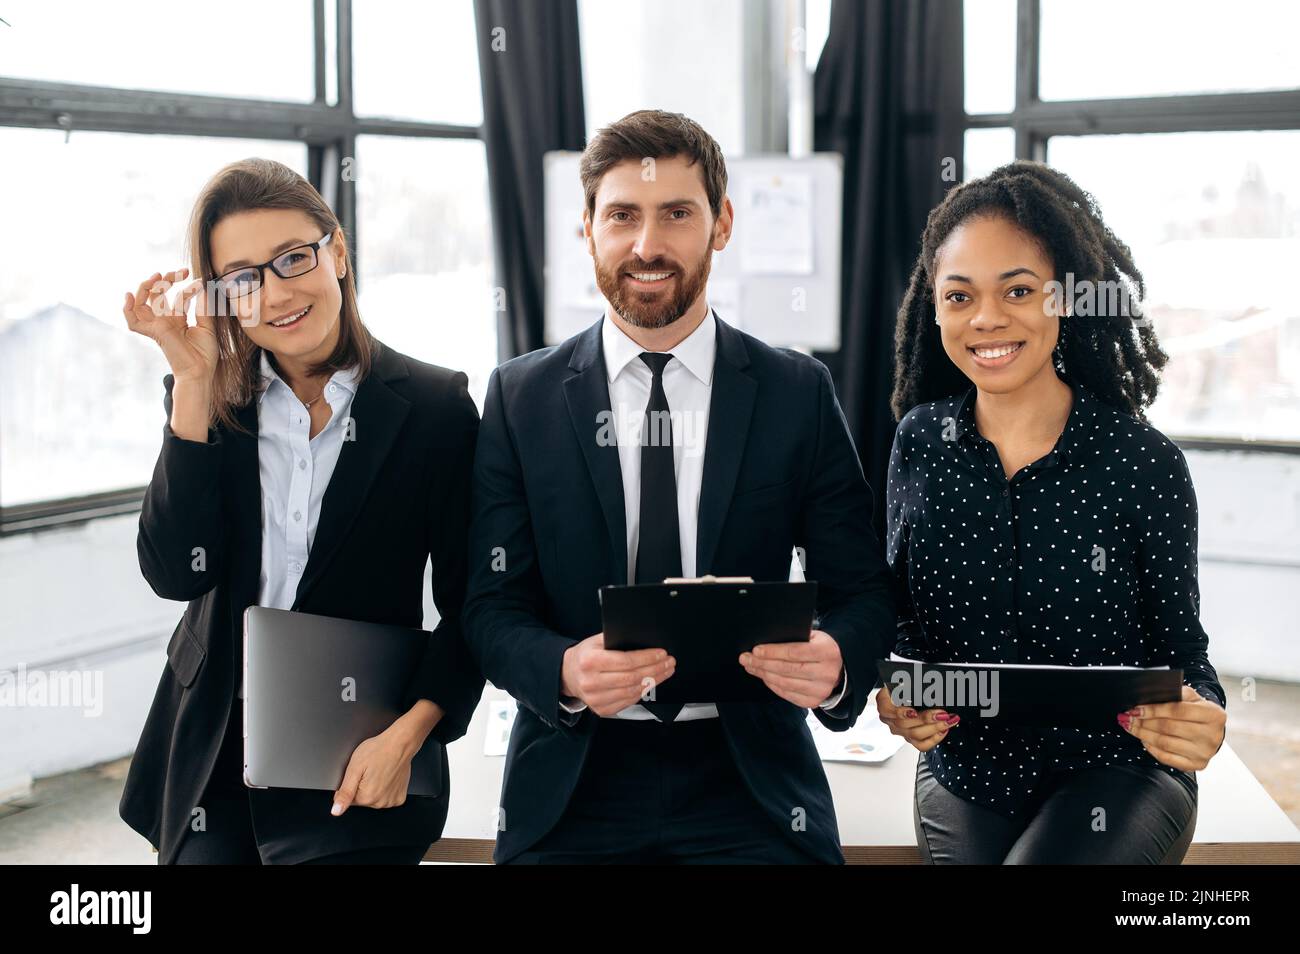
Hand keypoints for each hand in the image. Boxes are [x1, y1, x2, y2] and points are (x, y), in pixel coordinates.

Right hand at [122, 268, 217, 384]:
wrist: (201, 371)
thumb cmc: (204, 353)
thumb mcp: (207, 326)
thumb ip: (204, 308)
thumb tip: (203, 286)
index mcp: (177, 319)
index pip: (177, 297)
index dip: (187, 286)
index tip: (200, 281)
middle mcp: (164, 320)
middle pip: (156, 294)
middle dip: (165, 279)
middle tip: (180, 272)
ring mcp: (157, 326)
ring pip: (142, 302)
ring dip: (146, 286)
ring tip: (158, 276)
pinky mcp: (153, 332)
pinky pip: (133, 322)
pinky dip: (127, 310)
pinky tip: (129, 296)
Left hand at [331, 722, 421, 814]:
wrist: (400, 743)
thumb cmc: (378, 750)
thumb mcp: (354, 768)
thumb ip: (345, 792)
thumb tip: (336, 811)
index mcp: (366, 797)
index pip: (350, 799)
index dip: (351, 784)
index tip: (359, 773)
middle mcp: (380, 803)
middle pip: (362, 800)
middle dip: (362, 786)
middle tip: (369, 771)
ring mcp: (391, 801)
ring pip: (374, 799)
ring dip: (374, 788)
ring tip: (378, 772)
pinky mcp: (399, 797)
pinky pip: (387, 798)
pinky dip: (386, 789)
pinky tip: (387, 777)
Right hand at [561, 633, 674, 716]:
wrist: (568, 675)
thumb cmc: (586, 655)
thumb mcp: (596, 641)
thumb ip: (616, 639)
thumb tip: (643, 639)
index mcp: (589, 661)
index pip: (626, 661)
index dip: (647, 658)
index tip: (662, 653)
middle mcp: (591, 682)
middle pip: (632, 678)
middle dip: (655, 669)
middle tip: (669, 662)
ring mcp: (596, 699)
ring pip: (633, 691)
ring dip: (654, 681)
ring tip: (665, 671)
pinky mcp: (601, 710)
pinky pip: (629, 701)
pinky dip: (643, 692)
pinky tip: (652, 683)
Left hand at [739, 629, 842, 707]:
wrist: (840, 667)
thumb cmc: (821, 648)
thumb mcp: (814, 637)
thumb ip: (796, 638)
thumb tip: (766, 641)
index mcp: (827, 652)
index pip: (795, 652)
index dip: (773, 652)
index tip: (755, 650)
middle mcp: (827, 673)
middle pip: (787, 669)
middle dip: (762, 664)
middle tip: (746, 659)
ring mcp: (821, 690)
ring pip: (785, 683)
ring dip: (764, 675)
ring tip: (751, 667)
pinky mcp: (814, 702)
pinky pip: (787, 695)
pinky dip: (773, 686)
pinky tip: (764, 677)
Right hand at [875, 683, 958, 751]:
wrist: (906, 693)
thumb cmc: (906, 686)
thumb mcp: (906, 681)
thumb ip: (911, 682)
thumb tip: (922, 682)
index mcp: (884, 703)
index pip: (887, 710)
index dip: (900, 713)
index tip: (913, 711)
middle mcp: (890, 719)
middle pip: (905, 724)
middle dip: (926, 719)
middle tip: (942, 713)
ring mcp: (900, 730)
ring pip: (915, 735)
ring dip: (934, 728)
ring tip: (948, 720)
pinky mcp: (910, 739)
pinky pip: (922, 745)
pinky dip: (935, 738)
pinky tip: (944, 729)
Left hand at [1118, 685, 1225, 770]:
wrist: (1213, 731)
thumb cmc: (1198, 711)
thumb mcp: (1193, 698)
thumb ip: (1176, 693)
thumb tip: (1149, 695)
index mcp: (1213, 715)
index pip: (1177, 710)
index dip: (1153, 709)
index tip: (1135, 708)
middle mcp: (1212, 736)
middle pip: (1169, 728)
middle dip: (1144, 722)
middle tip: (1127, 717)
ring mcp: (1204, 753)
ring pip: (1165, 743)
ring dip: (1143, 734)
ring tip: (1130, 726)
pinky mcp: (1197, 765)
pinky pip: (1167, 758)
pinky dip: (1151, 748)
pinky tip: (1143, 739)